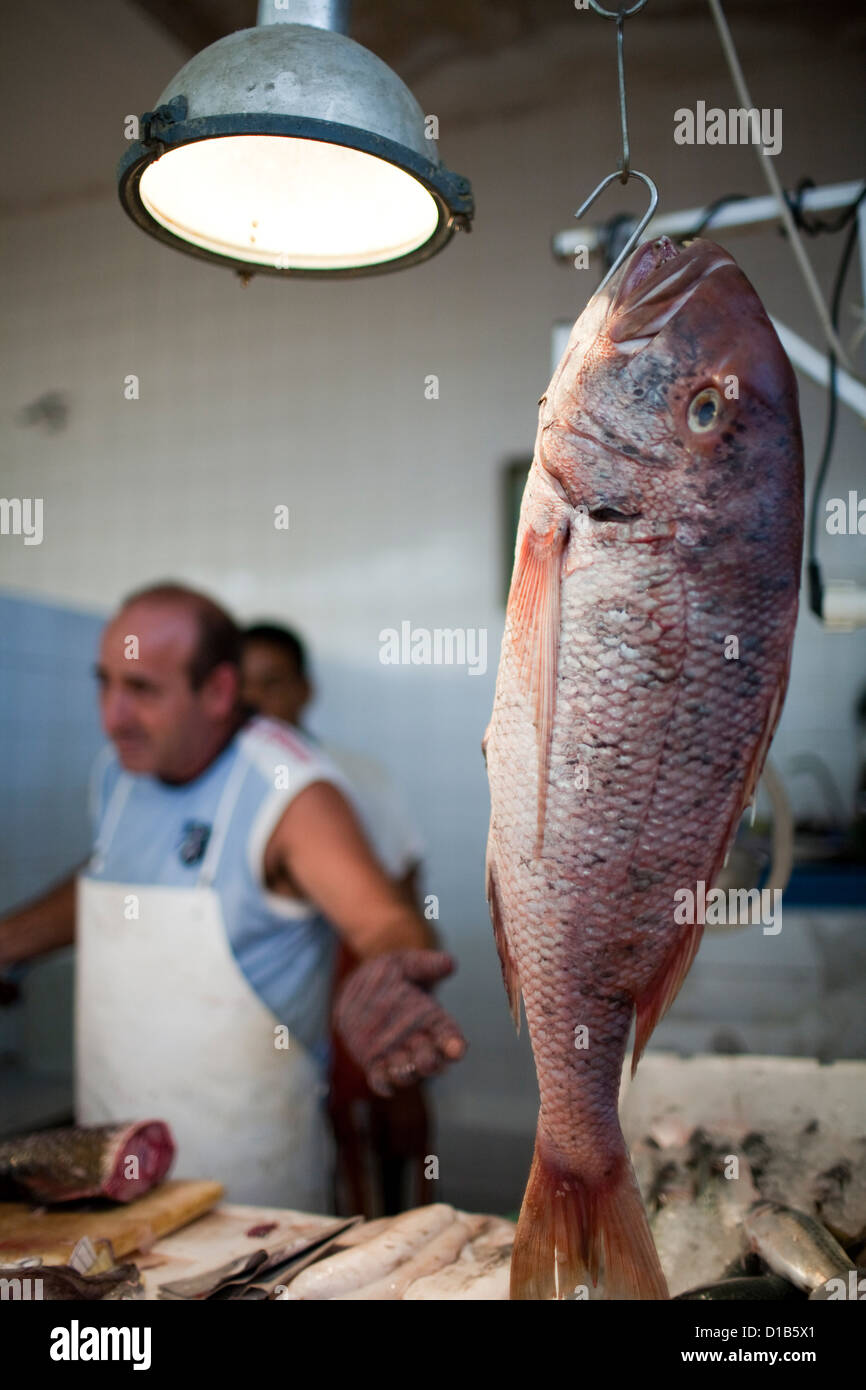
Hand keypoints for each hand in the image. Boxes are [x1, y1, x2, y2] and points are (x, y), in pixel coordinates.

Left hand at [334, 950, 466, 1096]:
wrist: (360, 986)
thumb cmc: (392, 973)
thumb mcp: (408, 963)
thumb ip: (427, 964)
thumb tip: (449, 963)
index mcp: (433, 1020)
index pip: (449, 1036)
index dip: (454, 1043)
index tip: (458, 1047)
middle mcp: (419, 1042)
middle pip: (431, 1060)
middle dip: (431, 1062)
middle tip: (429, 1059)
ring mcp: (397, 1055)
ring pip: (407, 1074)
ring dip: (407, 1073)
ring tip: (403, 1066)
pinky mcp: (375, 1063)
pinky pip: (381, 1080)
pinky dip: (384, 1083)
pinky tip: (383, 1079)